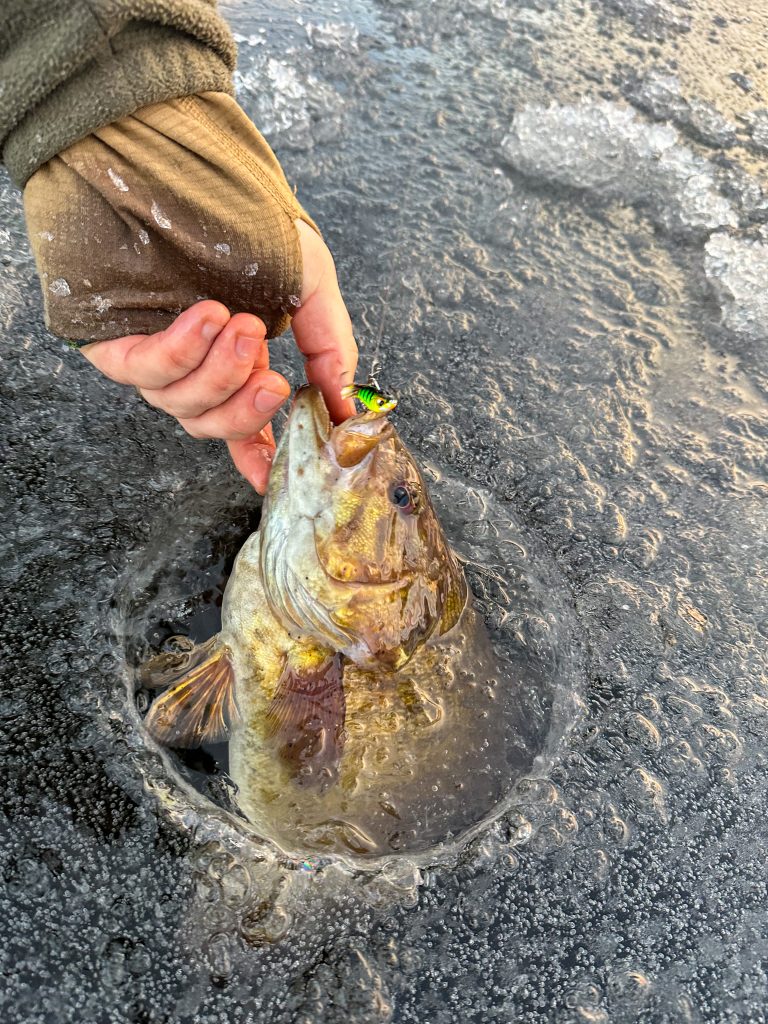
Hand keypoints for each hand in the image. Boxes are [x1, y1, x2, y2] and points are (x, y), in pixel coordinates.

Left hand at [80, 221, 357, 492]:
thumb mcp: (311, 283)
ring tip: (242, 323)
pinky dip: (184, 350)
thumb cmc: (250, 219)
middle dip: (248, 408)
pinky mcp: (116, 342)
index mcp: (236, 363)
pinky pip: (146, 372)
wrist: (190, 164)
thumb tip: (347, 408)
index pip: (244, 427)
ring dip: (221, 372)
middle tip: (274, 374)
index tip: (275, 477)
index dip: (259, 456)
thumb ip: (331, 348)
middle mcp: (193, 367)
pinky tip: (207, 316)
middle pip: (213, 426)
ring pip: (184, 405)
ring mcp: (153, 358)